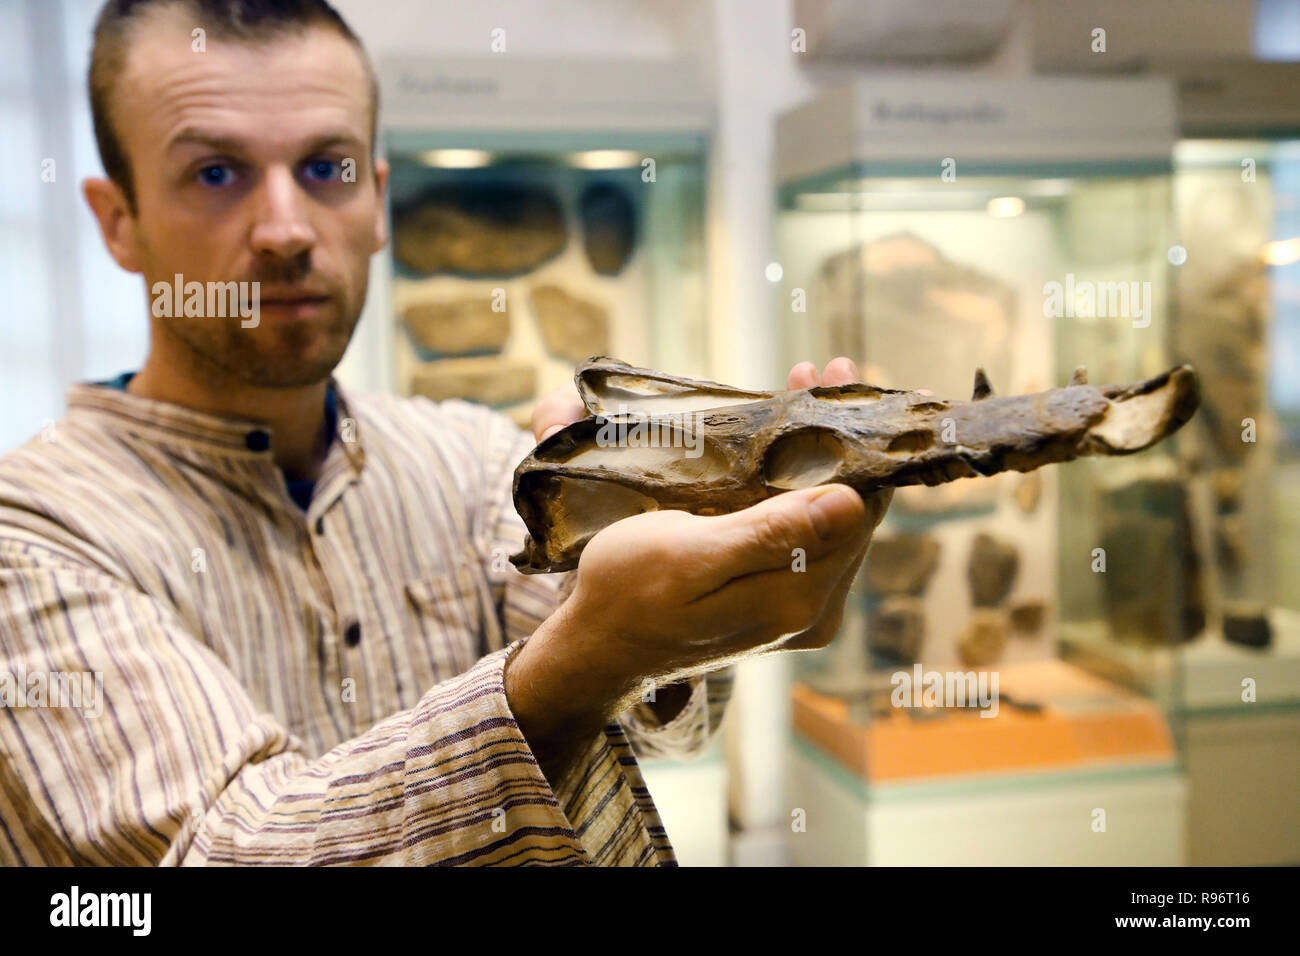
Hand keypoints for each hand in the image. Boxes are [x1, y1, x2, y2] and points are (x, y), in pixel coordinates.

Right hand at [506, 356, 891, 783]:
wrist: (595, 648)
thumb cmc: (625, 594)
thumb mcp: (688, 556)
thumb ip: (770, 535)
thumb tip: (853, 503)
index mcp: (796, 598)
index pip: (858, 510)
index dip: (855, 441)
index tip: (839, 379)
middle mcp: (811, 611)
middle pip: (849, 512)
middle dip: (839, 442)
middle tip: (824, 374)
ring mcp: (796, 611)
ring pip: (829, 520)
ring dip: (820, 460)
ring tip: (804, 396)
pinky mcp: (776, 604)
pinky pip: (805, 536)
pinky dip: (799, 488)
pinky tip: (783, 450)